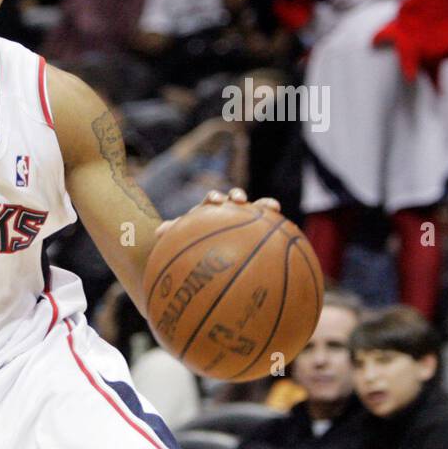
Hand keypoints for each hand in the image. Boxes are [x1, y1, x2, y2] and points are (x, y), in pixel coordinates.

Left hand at [155, 187, 280, 238]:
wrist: (204, 251)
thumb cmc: (192, 244)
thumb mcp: (181, 239)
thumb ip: (173, 233)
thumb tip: (158, 231)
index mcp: (210, 211)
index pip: (212, 200)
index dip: (215, 198)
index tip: (215, 201)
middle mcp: (227, 211)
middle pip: (234, 199)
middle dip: (238, 196)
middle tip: (239, 200)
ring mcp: (243, 218)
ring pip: (255, 209)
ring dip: (263, 206)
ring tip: (273, 207)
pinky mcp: (256, 228)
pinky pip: (268, 226)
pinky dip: (277, 225)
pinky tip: (289, 230)